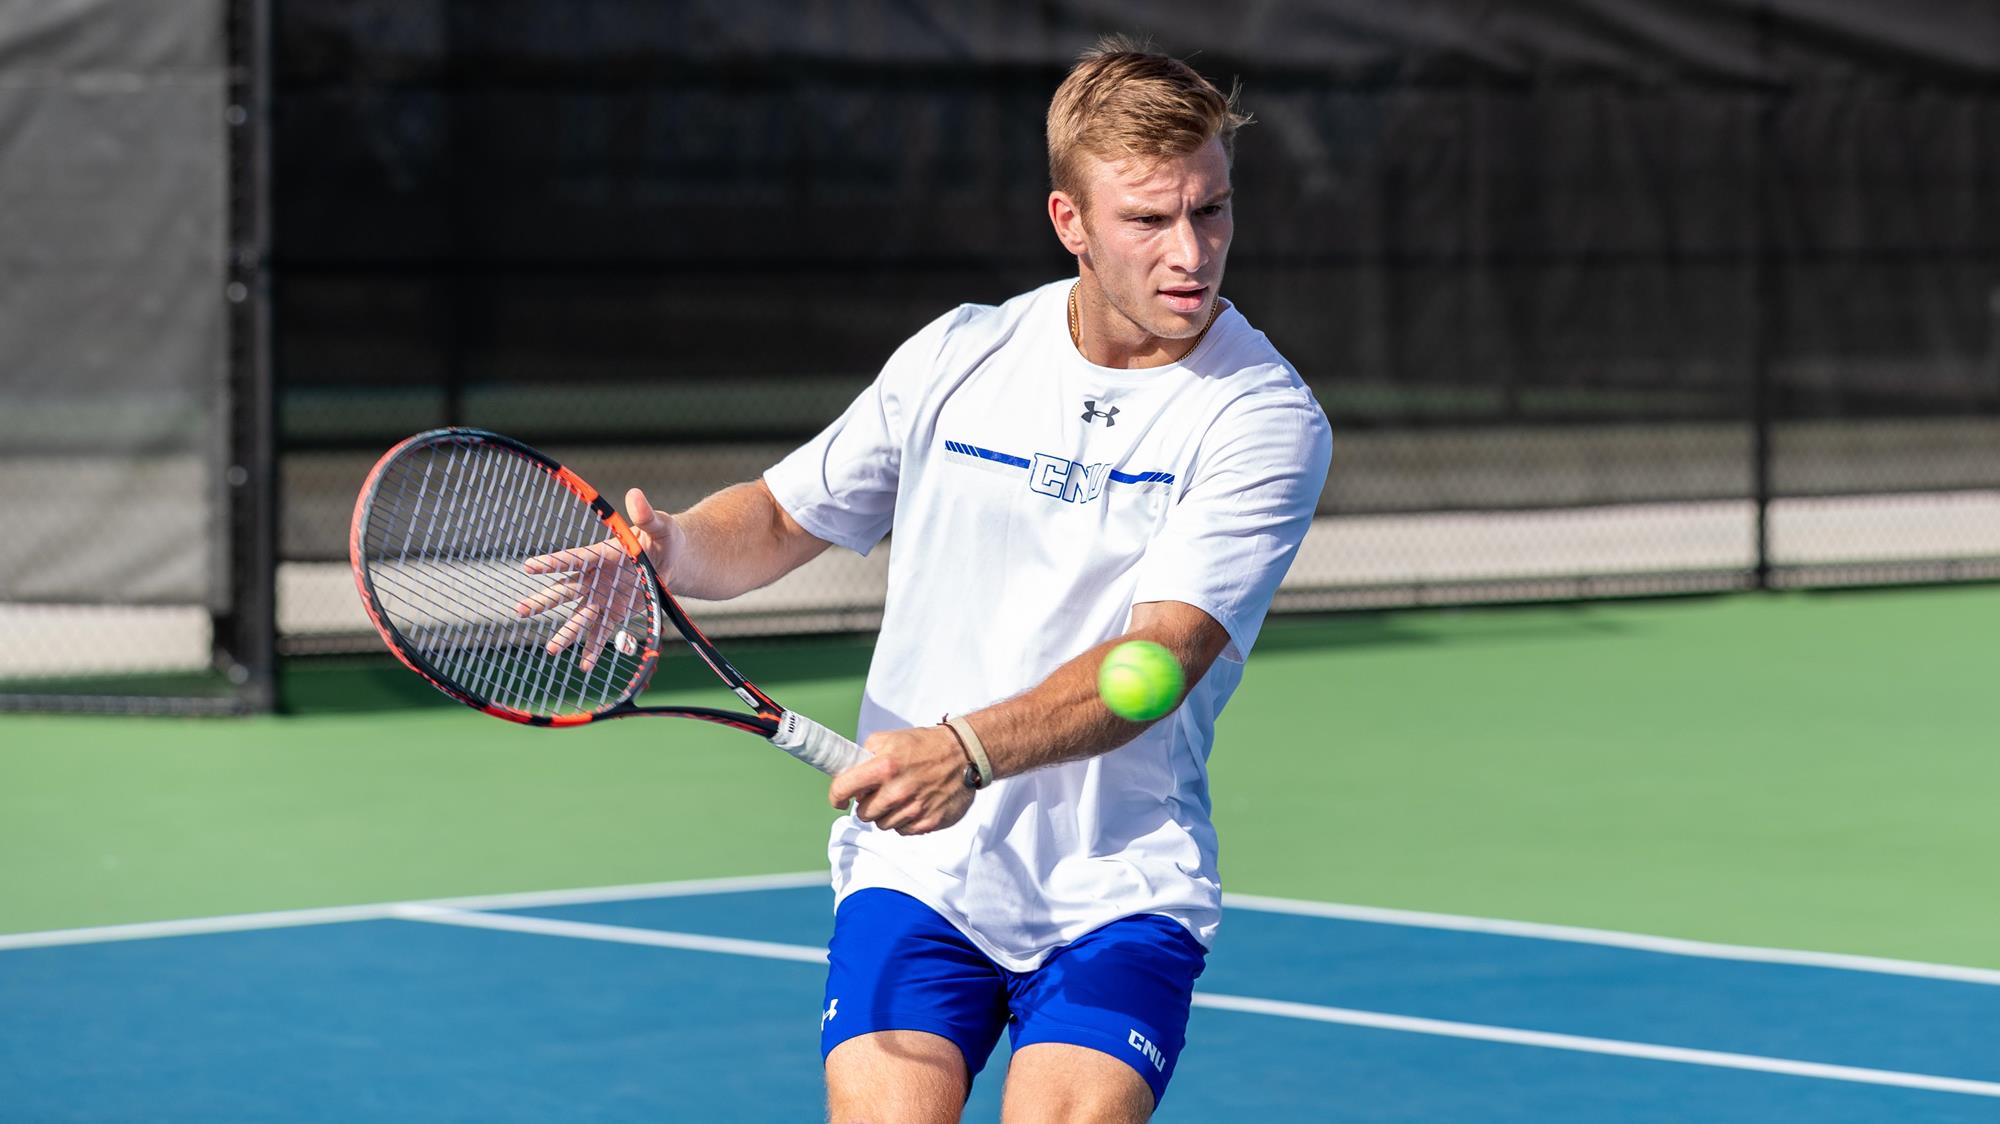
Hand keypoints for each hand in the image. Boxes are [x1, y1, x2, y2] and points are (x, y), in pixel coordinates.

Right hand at [518, 488, 679, 670]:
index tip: (529, 566)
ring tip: (551, 650)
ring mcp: (602, 598)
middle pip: (564, 591)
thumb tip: (636, 494)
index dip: (551, 562)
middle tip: (520, 610)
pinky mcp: (614, 614)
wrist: (674, 561)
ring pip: (578, 618)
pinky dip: (594, 650)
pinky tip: (584, 666)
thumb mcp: (661, 526)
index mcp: (600, 554)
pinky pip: (601, 634)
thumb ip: (648, 515)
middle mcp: (594, 578)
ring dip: (566, 633)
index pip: (572, 558)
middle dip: (543, 601)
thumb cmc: (664, 538)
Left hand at [827, 725, 975, 835]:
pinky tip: (915, 804)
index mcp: (884, 766)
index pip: (843, 788)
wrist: (965, 754)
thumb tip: (848, 775)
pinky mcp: (929, 822)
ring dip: (887, 814)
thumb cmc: (925, 745)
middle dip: (868, 804)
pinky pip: (903, 831)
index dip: (836, 796)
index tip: (839, 800)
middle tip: (880, 793)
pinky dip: (905, 821)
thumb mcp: (890, 739)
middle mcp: (897, 791)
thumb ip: (864, 755)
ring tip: (901, 797)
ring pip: (883, 825)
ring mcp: (914, 809)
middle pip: (863, 813)